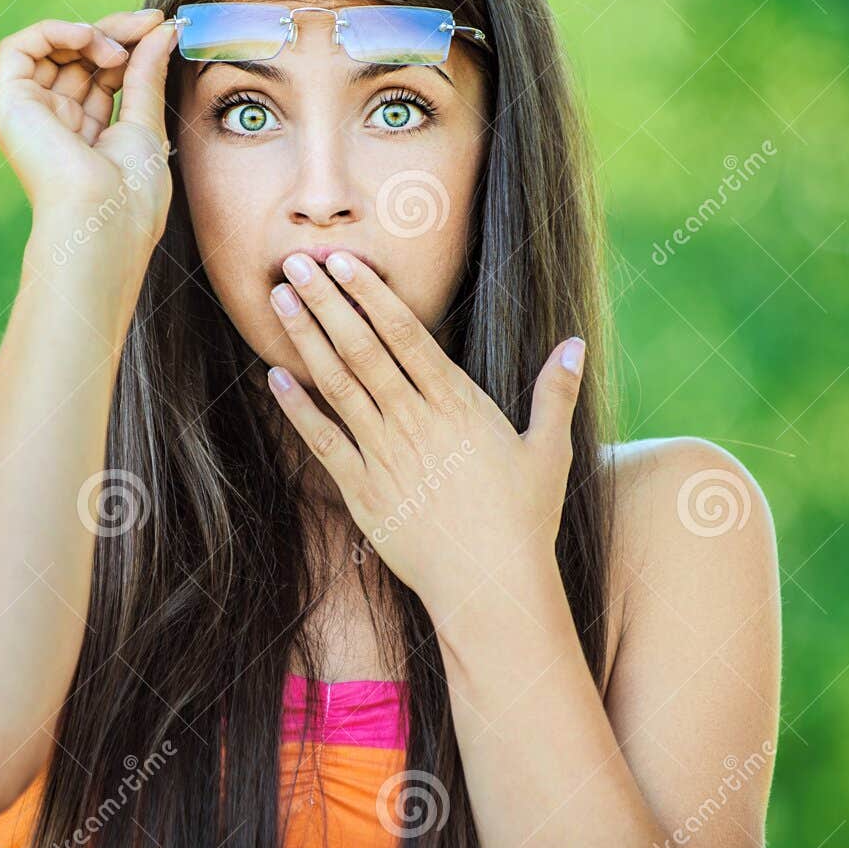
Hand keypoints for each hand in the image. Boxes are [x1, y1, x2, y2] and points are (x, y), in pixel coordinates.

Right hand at [0, 9, 178, 247]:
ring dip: (91, 34)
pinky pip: (18, 49)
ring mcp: (32, 115)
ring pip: (52, 49)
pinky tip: (87, 38)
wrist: (103, 222)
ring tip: (119, 49)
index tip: (162, 27)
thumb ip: (147, 73)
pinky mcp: (10, 107)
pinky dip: (53, 32)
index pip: (104, 73)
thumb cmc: (131, 193)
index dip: (131, 45)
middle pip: (80, 58)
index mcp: (89, 135)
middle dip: (117, 33)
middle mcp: (57, 123)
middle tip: (150, 23)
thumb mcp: (147, 123)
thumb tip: (161, 30)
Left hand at [264, 251, 585, 607]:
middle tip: (295, 261)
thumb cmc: (524, 519)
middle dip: (327, 302)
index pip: (406, 336)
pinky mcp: (363, 492)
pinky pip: (322, 442)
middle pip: (363, 350)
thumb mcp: (550, 451)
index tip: (343, 263)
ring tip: (279, 299)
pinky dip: (296, 408)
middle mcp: (415, 423)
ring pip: (338, 386)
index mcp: (458, 405)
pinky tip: (272, 376)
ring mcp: (385, 456)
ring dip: (306, 339)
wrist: (491, 586)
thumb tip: (576, 343)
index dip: (371, 295)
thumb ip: (556, 392)